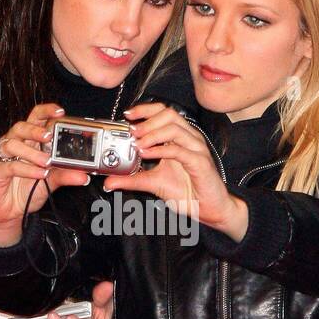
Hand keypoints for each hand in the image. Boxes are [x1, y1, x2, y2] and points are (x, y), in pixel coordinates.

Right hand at [0, 102, 93, 246]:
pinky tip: (38, 173)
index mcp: (29, 142)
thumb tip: (84, 175)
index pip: (35, 118)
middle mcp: (15, 145)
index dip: (46, 111)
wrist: (9, 212)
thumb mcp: (51, 182)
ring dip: (32, 153)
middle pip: (21, 127)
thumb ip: (65, 175)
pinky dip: (26, 169)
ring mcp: (3, 157)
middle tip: (48, 136)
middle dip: (35, 130)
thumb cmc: (27, 190)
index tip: (60, 112)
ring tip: (46, 162)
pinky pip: (9, 166)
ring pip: (13, 144)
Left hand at [104, 103, 248, 240]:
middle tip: (131, 131)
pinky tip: (147, 154)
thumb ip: (132, 180)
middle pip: (169, 115)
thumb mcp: (153, 183)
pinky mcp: (200, 162)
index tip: (128, 115)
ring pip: (175, 129)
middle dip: (147, 120)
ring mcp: (196, 149)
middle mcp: (189, 139)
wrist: (209, 208)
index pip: (163, 112)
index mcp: (179, 138)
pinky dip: (161, 150)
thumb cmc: (188, 191)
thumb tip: (109, 181)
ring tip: (137, 144)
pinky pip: (180, 151)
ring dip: (152, 133)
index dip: (145, 110)